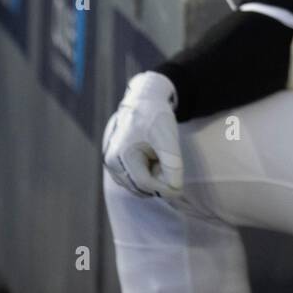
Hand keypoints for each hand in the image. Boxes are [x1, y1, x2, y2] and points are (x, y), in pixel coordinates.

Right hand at [102, 71, 182, 197]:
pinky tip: (155, 160)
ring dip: (154, 179)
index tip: (180, 190)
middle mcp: (112, 162)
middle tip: (174, 173)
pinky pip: (135, 178)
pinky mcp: (117, 164)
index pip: (144, 183)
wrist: (143, 101)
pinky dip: (148, 175)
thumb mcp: (168, 139)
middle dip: (159, 184)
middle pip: (139, 187)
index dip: (164, 189)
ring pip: (137, 185)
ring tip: (162, 159)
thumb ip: (172, 164)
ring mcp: (112, 164)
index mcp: (120, 155)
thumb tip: (176, 188)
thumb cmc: (155, 117)